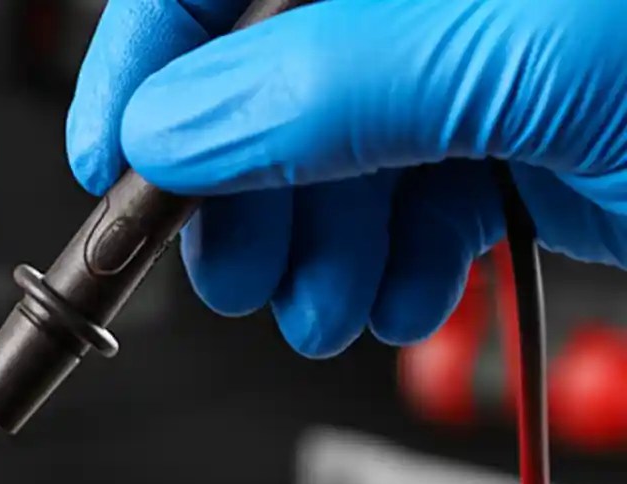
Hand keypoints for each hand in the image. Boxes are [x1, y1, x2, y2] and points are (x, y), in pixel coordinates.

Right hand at [68, 0, 626, 356]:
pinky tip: (404, 291)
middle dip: (233, 194)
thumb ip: (327, 80)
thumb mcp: (521, 56)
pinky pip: (397, 209)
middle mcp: (423, 7)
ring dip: (306, 256)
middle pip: (255, 82)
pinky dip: (384, 271)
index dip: (144, 60)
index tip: (111, 157)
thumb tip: (172, 128)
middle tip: (233, 265)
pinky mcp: (499, 144)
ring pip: (319, 164)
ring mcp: (462, 74)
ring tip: (324, 305)